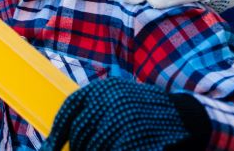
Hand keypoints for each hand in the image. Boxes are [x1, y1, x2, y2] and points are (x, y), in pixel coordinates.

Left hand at [40, 78, 209, 150]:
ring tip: (96, 149)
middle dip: (77, 147)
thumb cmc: (142, 108)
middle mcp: (110, 100)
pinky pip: (114, 149)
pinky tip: (113, 150)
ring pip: (95, 144)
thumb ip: (92, 109)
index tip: (51, 146)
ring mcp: (124, 117)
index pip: (69, 109)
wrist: (182, 114)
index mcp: (101, 89)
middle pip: (80, 131)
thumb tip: (64, 133)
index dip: (58, 131)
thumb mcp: (116, 97)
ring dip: (92, 150)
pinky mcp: (136, 135)